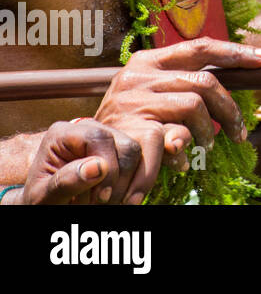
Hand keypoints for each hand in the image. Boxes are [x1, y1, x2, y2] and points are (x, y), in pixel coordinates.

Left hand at [5, 121, 147, 204]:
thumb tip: (99, 166)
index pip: (100, 138)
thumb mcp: (43, 196)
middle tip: (104, 203)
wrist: (47, 205)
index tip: (103, 197)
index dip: (109, 167)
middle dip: (122, 178)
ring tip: (110, 202)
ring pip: (141, 152)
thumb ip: (65, 182)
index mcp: (64, 134)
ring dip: (132, 182)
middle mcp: (91, 129)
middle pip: (126, 144)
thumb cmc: (41, 200)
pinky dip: (140, 182)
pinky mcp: (122, 151)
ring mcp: (110, 139)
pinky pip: (145, 161)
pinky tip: (125, 200)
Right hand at [93, 38, 260, 203]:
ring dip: (208, 132)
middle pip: (204, 82)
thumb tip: (244, 72)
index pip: (201, 47)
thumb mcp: (154, 92)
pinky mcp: (130, 126)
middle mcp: (140, 74)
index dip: (237, 52)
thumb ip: (186, 83)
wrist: (85, 150)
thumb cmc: (131, 119)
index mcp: (150, 60)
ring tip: (207, 147)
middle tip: (239, 131)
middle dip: (229, 108)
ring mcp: (133, 99)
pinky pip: (174, 136)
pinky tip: (185, 161)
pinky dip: (185, 151)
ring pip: (194, 107)